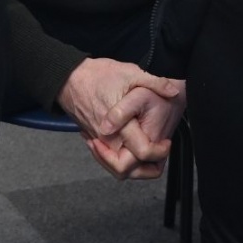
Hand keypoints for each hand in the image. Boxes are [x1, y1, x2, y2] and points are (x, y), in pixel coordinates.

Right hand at [58, 58, 182, 179]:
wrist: (69, 78)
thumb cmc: (97, 75)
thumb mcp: (130, 72)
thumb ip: (154, 82)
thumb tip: (173, 91)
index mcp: (119, 125)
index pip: (141, 152)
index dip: (158, 152)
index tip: (166, 142)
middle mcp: (107, 138)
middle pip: (126, 170)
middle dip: (145, 168)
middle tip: (157, 152)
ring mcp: (99, 141)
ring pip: (116, 168)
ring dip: (133, 166)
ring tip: (147, 152)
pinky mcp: (94, 139)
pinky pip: (108, 158)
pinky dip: (120, 158)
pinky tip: (130, 145)